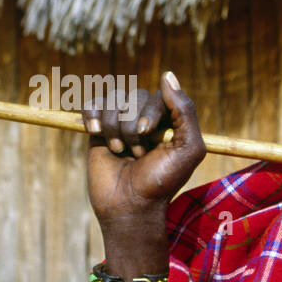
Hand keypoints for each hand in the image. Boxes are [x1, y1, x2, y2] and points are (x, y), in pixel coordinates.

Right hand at [85, 71, 204, 229]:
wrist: (130, 206)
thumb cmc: (163, 180)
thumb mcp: (189, 148)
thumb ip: (185, 111)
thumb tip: (167, 74)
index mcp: (170, 121)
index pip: (159, 95)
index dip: (150, 112)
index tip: (148, 134)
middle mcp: (146, 119)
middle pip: (134, 96)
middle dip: (132, 126)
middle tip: (138, 153)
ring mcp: (121, 123)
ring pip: (112, 100)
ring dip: (114, 127)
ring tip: (120, 151)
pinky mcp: (98, 130)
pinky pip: (92, 104)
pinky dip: (93, 115)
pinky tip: (95, 133)